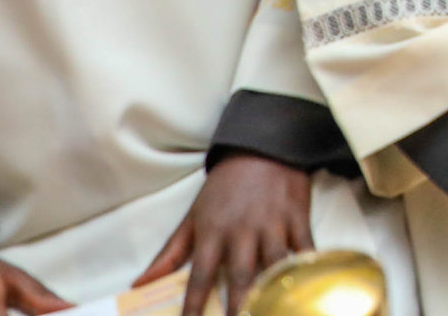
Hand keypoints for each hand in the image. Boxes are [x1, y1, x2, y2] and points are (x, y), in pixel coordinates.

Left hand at [135, 153, 312, 315]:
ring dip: (273, 290)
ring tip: (271, 309)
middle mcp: (242, 230)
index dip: (194, 304)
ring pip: (274, 264)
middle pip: (240, 275)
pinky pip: (305, 248)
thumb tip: (140, 285)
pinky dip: (307, 267)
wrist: (262, 147)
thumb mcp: (192, 217)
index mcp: (213, 231)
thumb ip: (169, 254)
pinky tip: (306, 284)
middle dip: (238, 306)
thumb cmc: (224, 188)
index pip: (200, 275)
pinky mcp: (298, 217)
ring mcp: (273, 224)